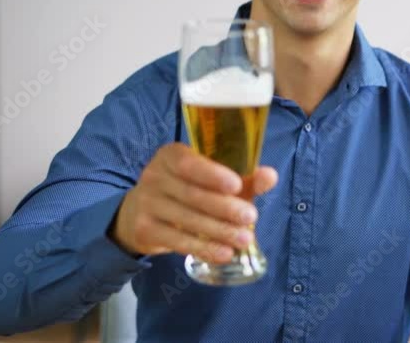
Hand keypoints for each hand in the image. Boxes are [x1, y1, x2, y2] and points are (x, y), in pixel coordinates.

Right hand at [110, 142, 277, 263]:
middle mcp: (154, 176)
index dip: (211, 174)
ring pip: (186, 219)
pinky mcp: (144, 230)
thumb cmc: (184, 190)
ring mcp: (146, 203)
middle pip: (191, 193)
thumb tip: (271, 176)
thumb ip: (241, 178)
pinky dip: (203, 248)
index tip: (236, 185)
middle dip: (224, 207)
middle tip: (251, 217)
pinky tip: (224, 254)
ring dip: (218, 231)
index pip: (188, 162)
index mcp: (170, 155)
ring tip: (244, 239)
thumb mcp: (208, 179)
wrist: (138, 213)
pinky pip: (177, 241)